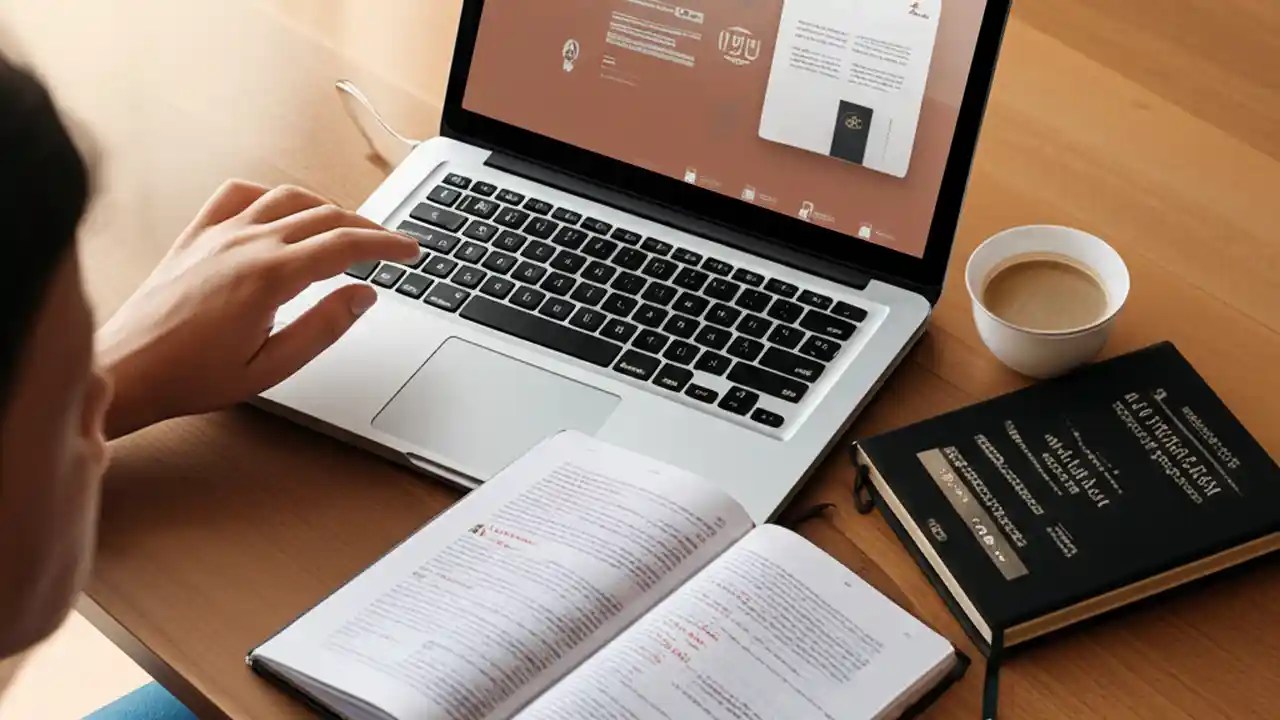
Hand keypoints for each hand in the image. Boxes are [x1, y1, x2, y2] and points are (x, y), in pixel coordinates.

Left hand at [96, 180, 418, 438]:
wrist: (127, 370)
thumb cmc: (193, 376)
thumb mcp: (273, 366)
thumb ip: (325, 327)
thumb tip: (364, 295)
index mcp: (270, 276)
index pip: (345, 246)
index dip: (387, 245)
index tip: (412, 250)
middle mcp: (246, 243)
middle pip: (325, 216)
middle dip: (367, 228)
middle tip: (391, 247)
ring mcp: (218, 233)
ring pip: (288, 198)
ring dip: (327, 208)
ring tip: (347, 229)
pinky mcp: (196, 234)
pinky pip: (239, 195)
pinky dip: (272, 197)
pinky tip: (283, 212)